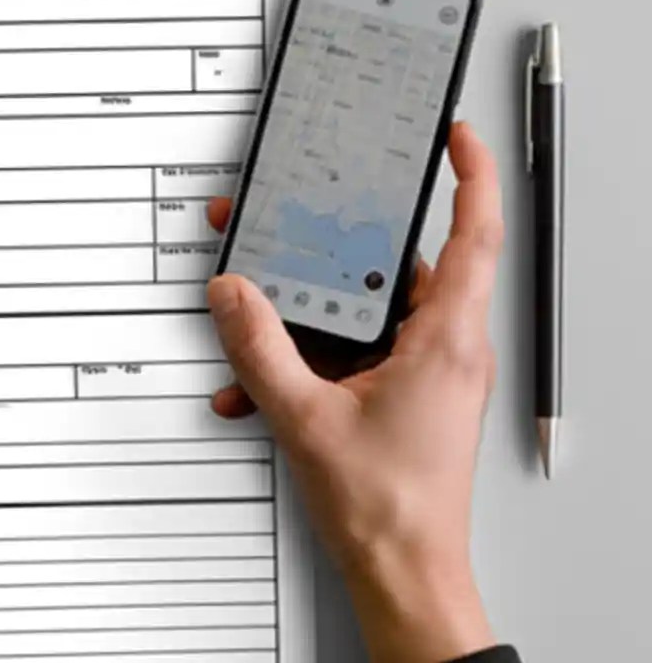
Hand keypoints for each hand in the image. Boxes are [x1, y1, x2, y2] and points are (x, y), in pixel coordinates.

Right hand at [205, 122, 502, 661]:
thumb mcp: (305, 419)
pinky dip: (306, 361)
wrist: (402, 571)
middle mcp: (444, 349)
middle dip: (335, 248)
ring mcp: (424, 374)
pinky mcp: (401, 396)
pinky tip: (259, 384)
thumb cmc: (388, 509)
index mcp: (445, 342)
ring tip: (259, 316)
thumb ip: (260, 350)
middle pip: (395, 269)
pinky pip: (352, 356)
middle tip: (295, 222)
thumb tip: (234, 296)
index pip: (475, 235)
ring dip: (307, 319)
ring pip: (365, 317)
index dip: (470, 176)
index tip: (455, 137)